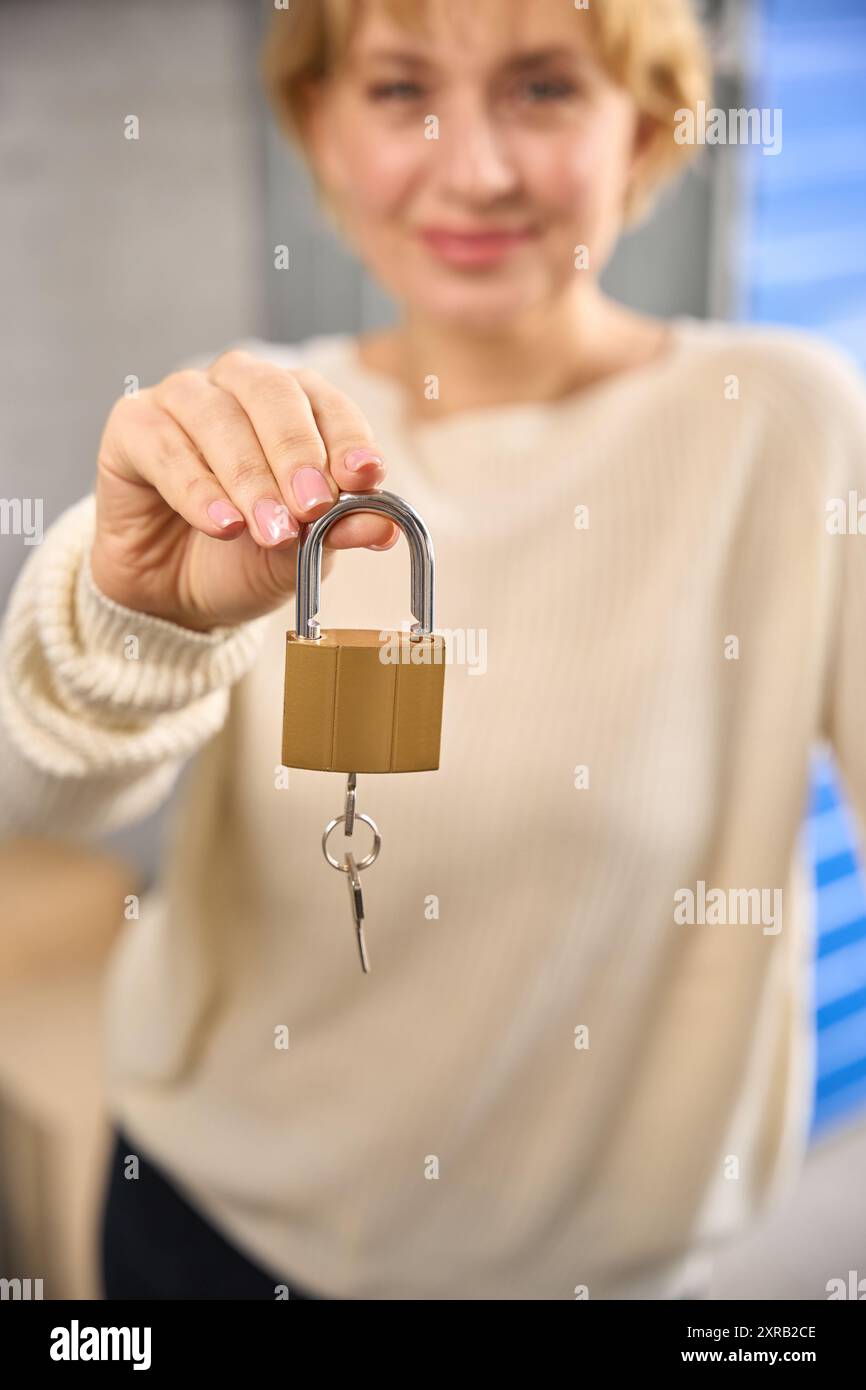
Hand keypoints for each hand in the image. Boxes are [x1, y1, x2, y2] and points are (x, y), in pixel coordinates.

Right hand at [89, 348, 398, 631]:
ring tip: (269, 529)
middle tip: (313, 506)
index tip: (364, 477)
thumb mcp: (300, 555)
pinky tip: (221, 524)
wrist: (174, 596)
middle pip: (272, 393)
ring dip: (249, 476)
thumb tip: (384, 527)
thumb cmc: (242, 560)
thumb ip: (337, 533)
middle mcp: (238, 388)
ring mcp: (181, 400)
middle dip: (297, 452)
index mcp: (293, 405)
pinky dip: (197, 488)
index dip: (348, 437)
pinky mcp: (131, 426)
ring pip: (217, 416)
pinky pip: (164, 445)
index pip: (327, 403)